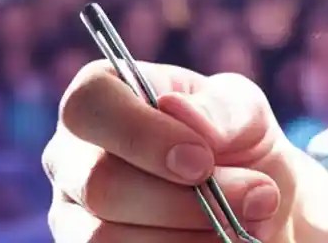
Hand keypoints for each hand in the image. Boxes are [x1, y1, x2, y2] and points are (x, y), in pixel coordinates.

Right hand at [43, 62, 299, 241]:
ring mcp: (72, 215)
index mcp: (101, 99)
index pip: (88, 105)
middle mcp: (72, 158)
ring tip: (245, 225)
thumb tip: (179, 112)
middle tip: (255, 196)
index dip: (142, 134)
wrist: (253, 201)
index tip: (203, 159)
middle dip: (183, 199)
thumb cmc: (236, 140)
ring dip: (189, 236)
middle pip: (99, 183)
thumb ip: (219, 106)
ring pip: (107, 237)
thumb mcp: (243, 109)